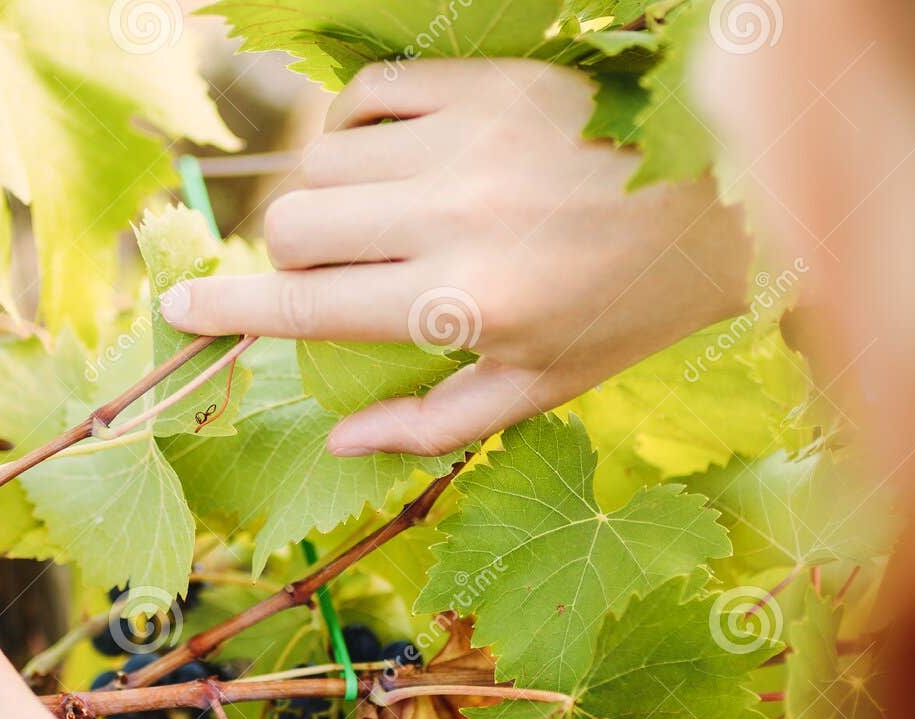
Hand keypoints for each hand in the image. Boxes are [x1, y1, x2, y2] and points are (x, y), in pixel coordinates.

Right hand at [160, 58, 750, 456]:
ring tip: (377, 215)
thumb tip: (337, 442)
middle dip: (291, 257)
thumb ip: (431, 423)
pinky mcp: (490, 80)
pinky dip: (359, 129)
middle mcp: (454, 218)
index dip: (228, 309)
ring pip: (323, 159)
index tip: (178, 306)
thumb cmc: (634, 310)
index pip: (307, 306)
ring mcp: (469, 139)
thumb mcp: (543, 389)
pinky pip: (368, 95)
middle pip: (295, 223)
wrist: (736, 199)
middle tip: (333, 271)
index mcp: (463, 306)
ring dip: (327, 196)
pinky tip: (395, 156)